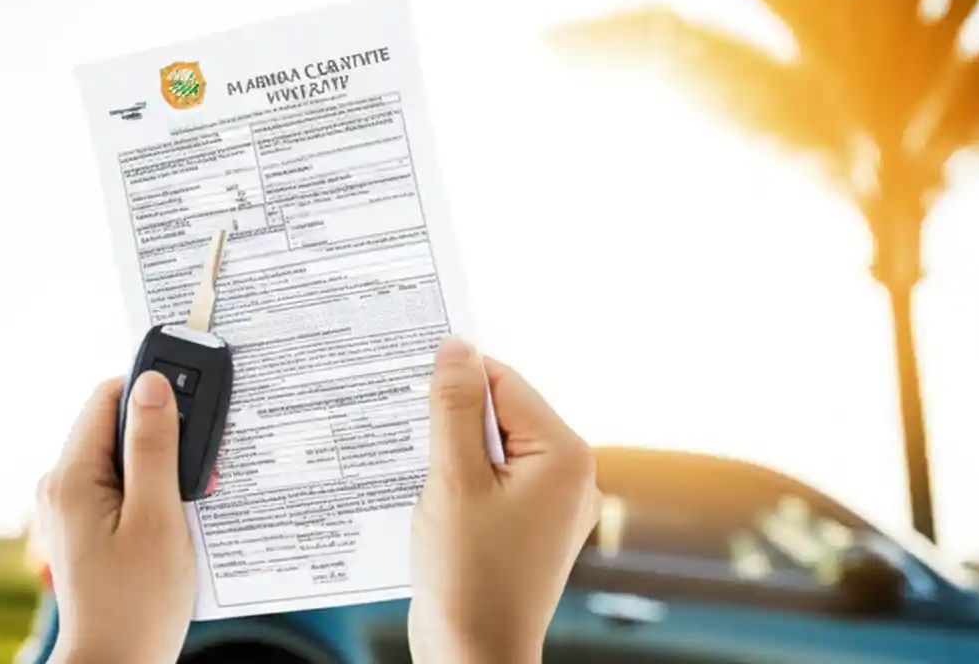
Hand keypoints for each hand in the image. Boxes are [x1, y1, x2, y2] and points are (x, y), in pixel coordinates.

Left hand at [38, 374, 194, 663]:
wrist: (119, 661)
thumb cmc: (139, 600)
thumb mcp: (158, 517)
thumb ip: (154, 448)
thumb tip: (152, 385)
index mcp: (72, 477)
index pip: (109, 398)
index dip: (154, 389)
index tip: (198, 395)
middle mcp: (64, 486)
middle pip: (118, 425)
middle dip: (168, 432)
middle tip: (206, 458)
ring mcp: (74, 507)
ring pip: (126, 456)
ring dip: (168, 464)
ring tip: (197, 493)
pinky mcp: (91, 525)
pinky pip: (125, 484)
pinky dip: (158, 487)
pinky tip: (184, 512)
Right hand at [409, 338, 600, 663]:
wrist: (476, 658)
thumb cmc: (469, 578)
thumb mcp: (453, 481)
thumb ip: (453, 409)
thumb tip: (456, 347)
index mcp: (565, 454)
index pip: (506, 383)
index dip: (457, 378)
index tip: (411, 378)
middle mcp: (572, 474)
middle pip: (503, 414)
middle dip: (453, 420)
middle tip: (406, 431)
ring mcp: (556, 504)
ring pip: (496, 449)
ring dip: (454, 453)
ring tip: (420, 475)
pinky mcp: (534, 527)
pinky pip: (497, 482)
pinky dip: (463, 482)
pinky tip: (432, 499)